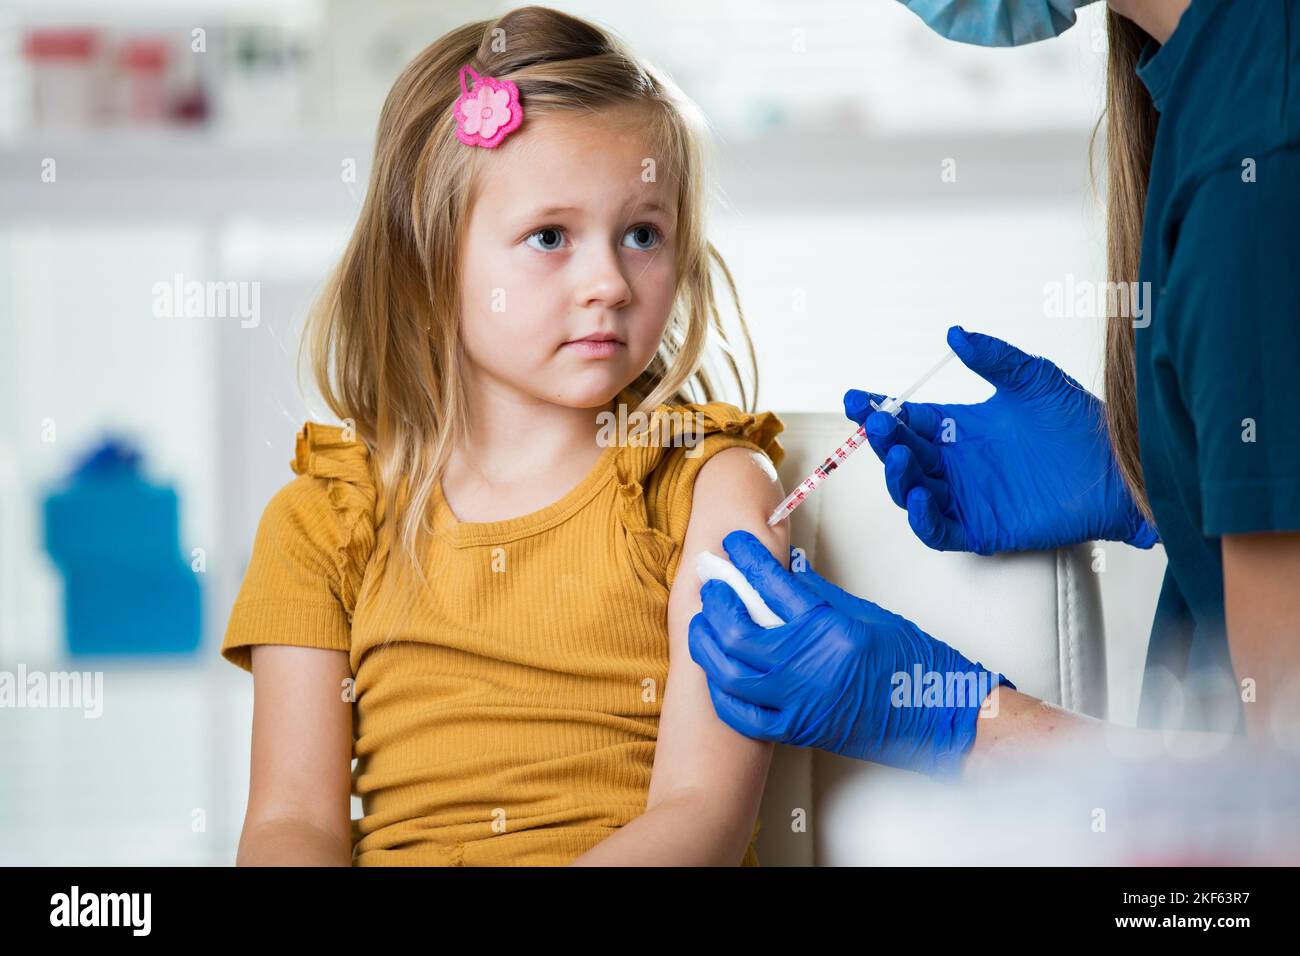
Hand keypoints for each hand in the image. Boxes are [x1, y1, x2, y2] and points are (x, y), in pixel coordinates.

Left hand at [689, 530, 1014, 777]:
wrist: (938, 714)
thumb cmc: (912, 662)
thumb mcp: (867, 614)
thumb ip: (819, 595)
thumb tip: (784, 572)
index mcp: (831, 629)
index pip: (774, 585)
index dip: (747, 559)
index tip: (734, 543)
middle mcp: (811, 666)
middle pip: (739, 631)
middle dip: (718, 603)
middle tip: (713, 584)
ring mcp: (800, 702)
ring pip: (731, 674)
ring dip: (708, 645)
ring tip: (703, 623)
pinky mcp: (798, 730)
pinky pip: (743, 715)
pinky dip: (722, 692)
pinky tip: (716, 672)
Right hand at [846, 325, 1157, 554]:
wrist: (1121, 466)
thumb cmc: (1082, 424)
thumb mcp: (1034, 379)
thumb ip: (993, 358)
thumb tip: (955, 333)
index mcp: (961, 428)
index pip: (908, 419)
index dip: (878, 410)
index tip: (856, 398)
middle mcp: (957, 464)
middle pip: (902, 454)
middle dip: (882, 439)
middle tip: (876, 423)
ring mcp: (966, 497)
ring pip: (911, 491)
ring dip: (897, 475)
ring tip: (899, 455)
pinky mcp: (982, 529)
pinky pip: (939, 530)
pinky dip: (922, 518)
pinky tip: (920, 496)